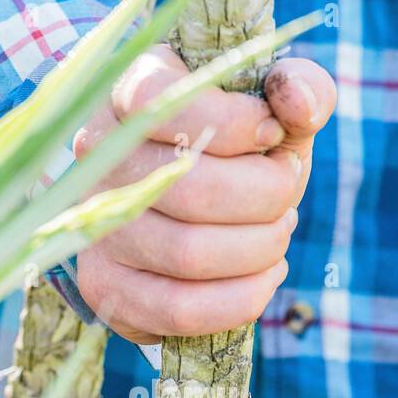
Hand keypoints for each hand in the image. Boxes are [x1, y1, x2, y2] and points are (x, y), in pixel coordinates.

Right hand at [74, 45, 335, 342]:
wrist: (195, 208)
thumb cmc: (237, 149)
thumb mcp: (273, 109)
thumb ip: (301, 89)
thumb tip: (296, 101)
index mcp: (129, 93)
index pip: (164, 102)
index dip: (236, 123)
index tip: (272, 133)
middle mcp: (97, 158)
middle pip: (192, 189)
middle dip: (266, 196)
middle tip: (286, 190)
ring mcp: (95, 226)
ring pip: (190, 254)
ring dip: (261, 247)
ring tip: (279, 230)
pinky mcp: (104, 285)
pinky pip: (180, 309)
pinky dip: (243, 298)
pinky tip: (265, 274)